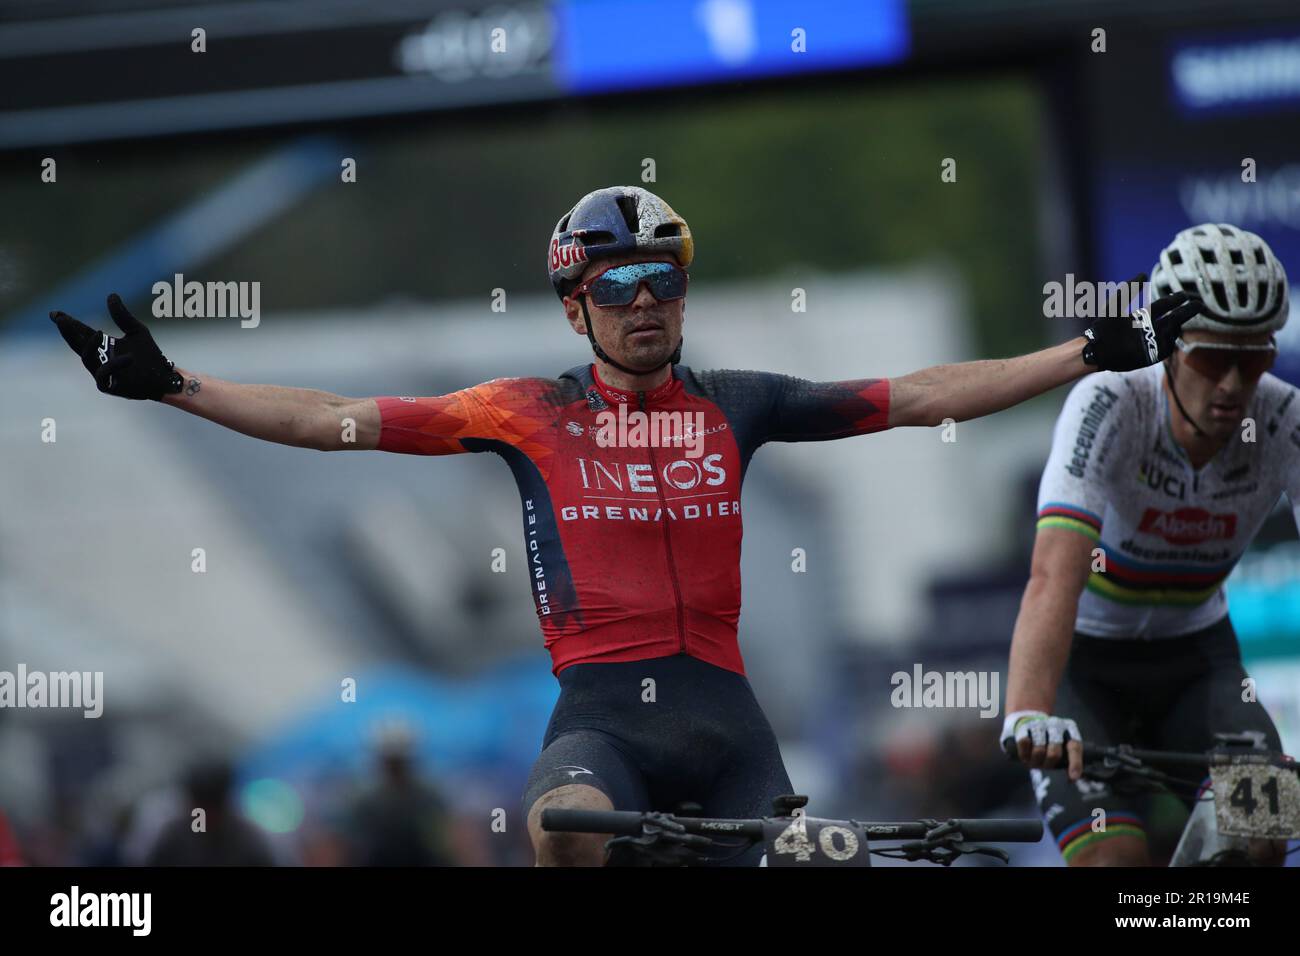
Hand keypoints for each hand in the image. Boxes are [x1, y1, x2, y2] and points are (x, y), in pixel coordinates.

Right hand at [51, 294, 183, 399]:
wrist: (164, 377)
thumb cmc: (149, 355)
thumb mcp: (136, 331)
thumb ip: (122, 316)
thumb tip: (111, 295)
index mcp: (102, 345)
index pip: (81, 333)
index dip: (68, 323)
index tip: (55, 314)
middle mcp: (98, 359)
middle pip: (77, 345)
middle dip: (68, 332)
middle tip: (61, 319)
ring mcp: (102, 373)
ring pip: (87, 359)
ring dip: (90, 346)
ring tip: (99, 332)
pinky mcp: (109, 386)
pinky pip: (104, 375)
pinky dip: (114, 365)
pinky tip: (128, 357)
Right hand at [1001, 710, 1082, 778]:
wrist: (1029, 718)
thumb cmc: (1049, 738)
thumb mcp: (1062, 745)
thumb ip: (1069, 760)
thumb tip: (1073, 778)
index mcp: (1069, 729)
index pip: (1075, 747)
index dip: (1075, 763)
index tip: (1073, 777)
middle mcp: (1055, 725)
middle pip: (1054, 753)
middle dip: (1048, 764)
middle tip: (1044, 766)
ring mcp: (1039, 724)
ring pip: (1039, 751)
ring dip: (1035, 762)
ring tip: (1033, 762)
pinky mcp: (1024, 726)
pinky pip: (1024, 743)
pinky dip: (1024, 754)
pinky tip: (1025, 756)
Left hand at [1082, 289, 1202, 371]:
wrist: (1095, 350)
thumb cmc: (1103, 327)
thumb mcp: (1115, 305)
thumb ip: (1128, 289)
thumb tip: (1143, 273)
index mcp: (1143, 316)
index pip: (1164, 305)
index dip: (1176, 300)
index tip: (1187, 295)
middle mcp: (1149, 329)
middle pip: (1173, 318)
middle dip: (1186, 312)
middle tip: (1200, 305)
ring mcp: (1150, 342)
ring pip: (1171, 332)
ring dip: (1178, 326)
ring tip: (1179, 320)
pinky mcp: (1149, 356)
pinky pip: (1165, 349)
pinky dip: (1169, 342)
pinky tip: (1169, 336)